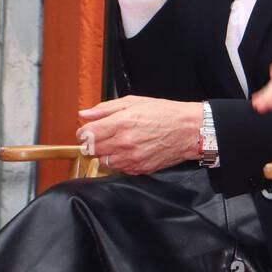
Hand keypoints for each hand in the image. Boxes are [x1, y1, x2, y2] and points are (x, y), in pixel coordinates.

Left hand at [76, 96, 202, 174]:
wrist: (188, 131)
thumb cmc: (164, 114)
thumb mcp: (133, 102)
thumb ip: (105, 108)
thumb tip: (84, 114)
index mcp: (121, 122)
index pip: (87, 134)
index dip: (83, 133)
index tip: (86, 132)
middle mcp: (124, 142)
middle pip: (92, 150)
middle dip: (92, 143)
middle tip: (100, 137)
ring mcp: (132, 158)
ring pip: (103, 162)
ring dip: (105, 154)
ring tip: (116, 145)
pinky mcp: (140, 169)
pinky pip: (119, 169)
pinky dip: (119, 162)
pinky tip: (128, 152)